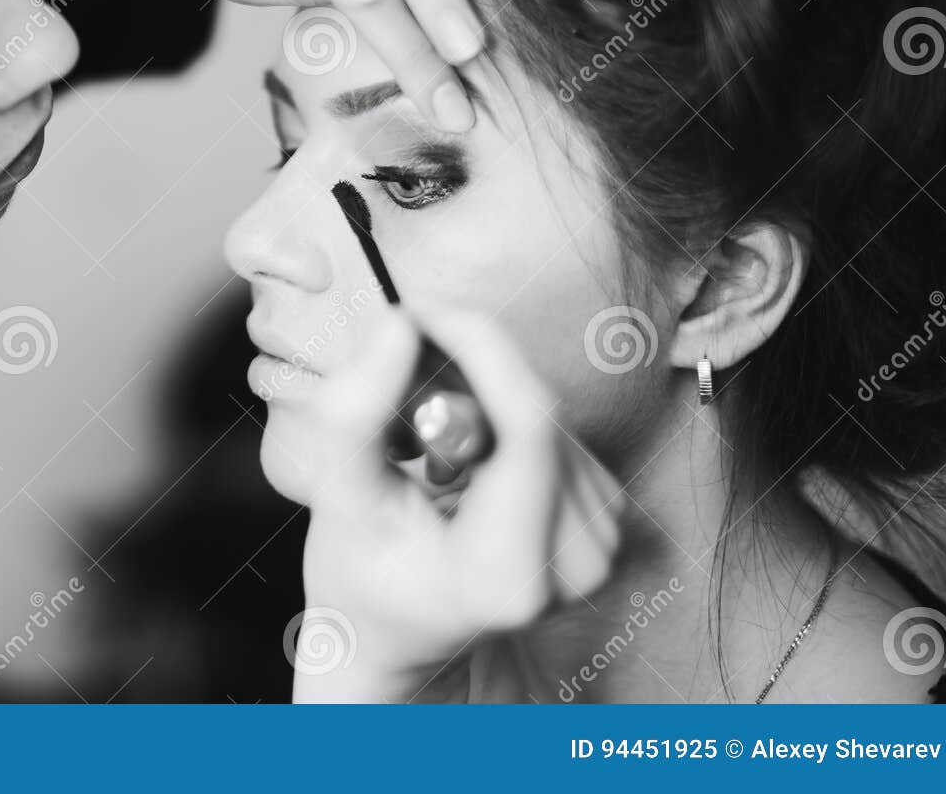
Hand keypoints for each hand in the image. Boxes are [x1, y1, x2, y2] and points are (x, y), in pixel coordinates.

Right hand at [289, 303, 625, 701]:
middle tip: (395, 368)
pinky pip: (556, 429)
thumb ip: (358, 412)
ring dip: (478, 392)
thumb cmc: (361, 575)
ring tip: (417, 438)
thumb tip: (400, 323)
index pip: (526, 425)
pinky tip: (458, 452)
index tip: (414, 309)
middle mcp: (577, 567)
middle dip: (465, 365)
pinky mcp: (607, 521)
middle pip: (537, 411)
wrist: (399, 636)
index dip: (476, 345)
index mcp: (510, 576)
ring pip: (545, 411)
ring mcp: (601, 547)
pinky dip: (501, 417)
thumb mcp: (338, 497)